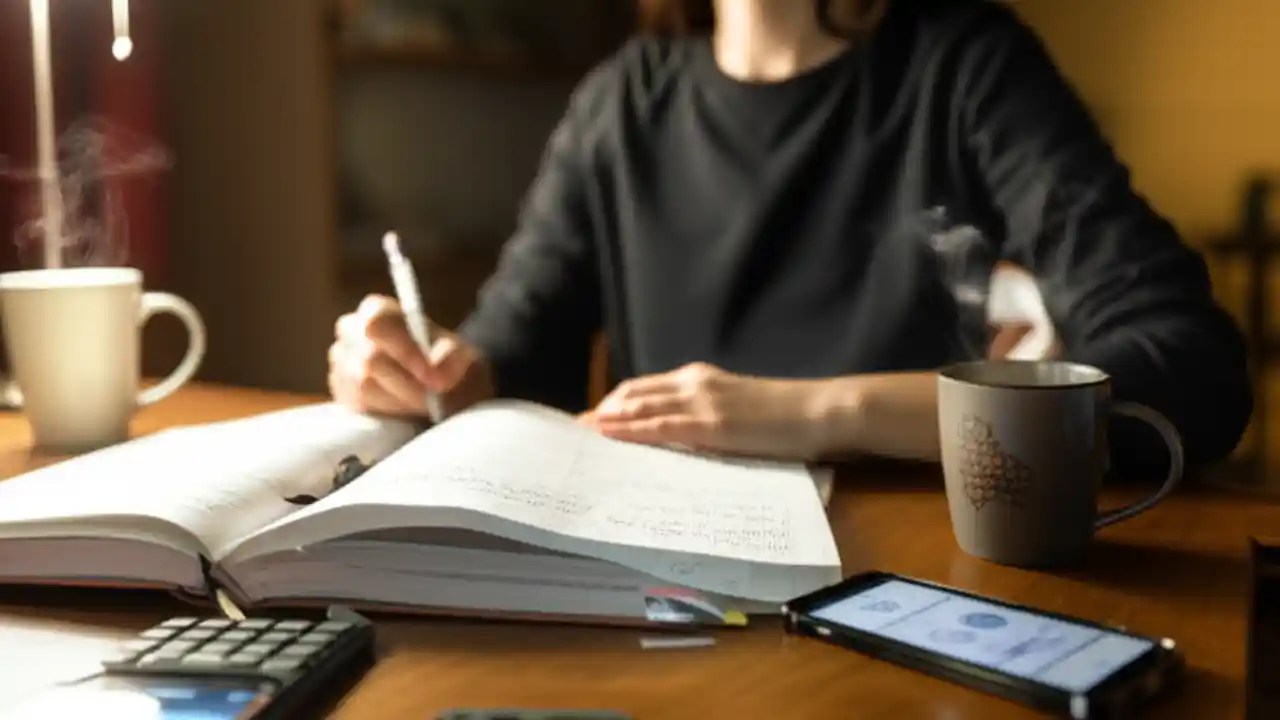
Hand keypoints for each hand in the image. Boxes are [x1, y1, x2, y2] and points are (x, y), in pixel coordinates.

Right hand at [328, 295, 485, 416]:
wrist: (439, 393)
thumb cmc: (449, 367)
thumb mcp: (465, 358)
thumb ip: (453, 360)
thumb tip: (438, 376)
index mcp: (380, 311)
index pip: (378, 324)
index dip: (405, 353)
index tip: (433, 379)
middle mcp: (351, 331)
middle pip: (370, 362)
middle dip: (408, 386)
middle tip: (434, 399)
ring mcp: (340, 363)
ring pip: (364, 389)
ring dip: (400, 402)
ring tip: (423, 403)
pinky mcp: (340, 393)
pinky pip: (358, 407)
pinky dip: (386, 413)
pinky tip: (404, 409)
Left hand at [590, 362, 822, 459]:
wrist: (816, 411)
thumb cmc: (781, 416)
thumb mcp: (734, 409)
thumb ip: (703, 416)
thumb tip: (675, 437)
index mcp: (698, 378)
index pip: (642, 387)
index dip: (612, 403)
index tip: (589, 420)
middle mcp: (692, 382)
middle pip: (631, 394)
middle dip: (600, 412)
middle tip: (572, 432)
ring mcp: (701, 401)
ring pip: (639, 406)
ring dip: (606, 422)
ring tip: (579, 437)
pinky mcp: (710, 423)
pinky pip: (660, 426)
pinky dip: (630, 430)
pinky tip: (609, 436)